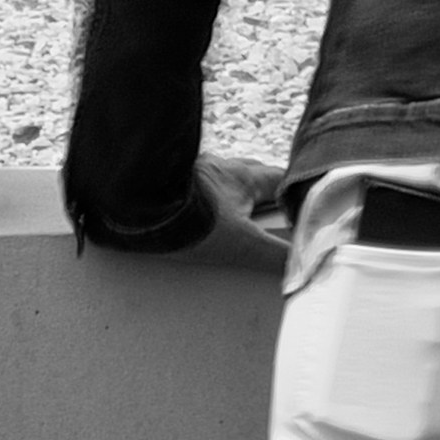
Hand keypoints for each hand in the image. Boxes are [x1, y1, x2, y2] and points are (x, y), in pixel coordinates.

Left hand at [66, 148, 287, 266]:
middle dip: (264, 192)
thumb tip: (306, 270)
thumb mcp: (240, 245)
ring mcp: (192, 174)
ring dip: (230, 195)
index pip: (281, 178)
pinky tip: (194, 217)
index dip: (297, 191)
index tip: (307, 205)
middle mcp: (220, 169)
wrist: (132, 207)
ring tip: (233, 216)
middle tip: (272, 212)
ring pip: (222, 181)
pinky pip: (192, 189)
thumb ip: (275, 257)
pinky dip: (200, 201)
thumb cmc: (189, 221)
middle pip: (251, 176)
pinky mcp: (168, 184)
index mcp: (243, 178)